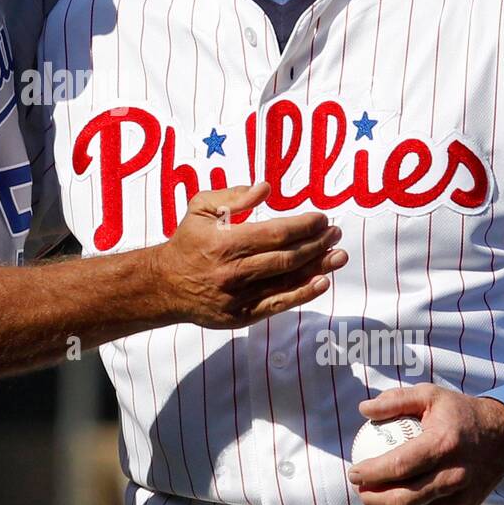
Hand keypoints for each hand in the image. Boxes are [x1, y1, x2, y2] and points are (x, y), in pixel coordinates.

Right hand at [151, 181, 347, 327]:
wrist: (165, 284)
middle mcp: (234, 271)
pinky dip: (302, 294)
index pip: (276, 233)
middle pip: (287, 257)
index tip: (322, 219)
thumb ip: (233, 196)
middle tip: (336, 234)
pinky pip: (278, 305)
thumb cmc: (187, 241)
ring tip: (339, 257)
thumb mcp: (201, 208)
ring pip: (287, 281)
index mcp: (225, 242)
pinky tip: (321, 283)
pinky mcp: (241, 316)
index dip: (304, 226)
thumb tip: (266, 188)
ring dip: (318, 268)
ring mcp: (238, 296)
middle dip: (317, 244)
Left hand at [347, 383, 503, 504]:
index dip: (371, 473)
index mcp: (443, 445)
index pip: (399, 466)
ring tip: (371, 496)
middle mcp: (454, 475)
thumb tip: (363, 410)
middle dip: (373, 499)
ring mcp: (462, 496)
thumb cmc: (460, 413)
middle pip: (404, 498)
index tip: (353, 471)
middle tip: (358, 489)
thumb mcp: (429, 395)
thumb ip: (394, 400)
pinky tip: (393, 500)